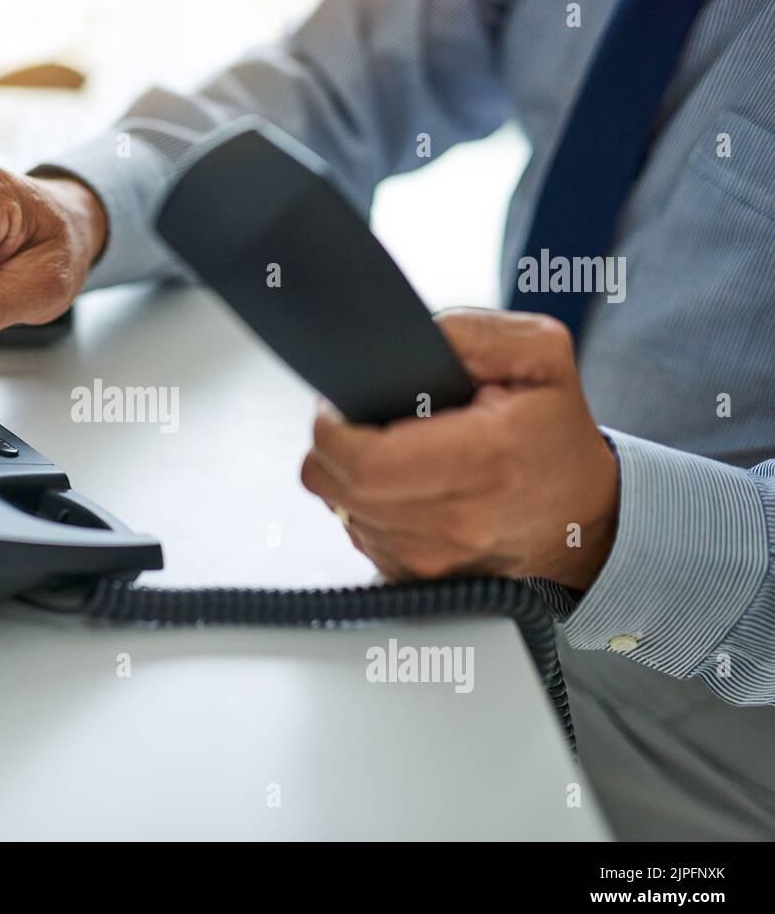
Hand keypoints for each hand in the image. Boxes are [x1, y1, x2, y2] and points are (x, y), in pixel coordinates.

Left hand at [300, 309, 618, 589]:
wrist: (584, 519)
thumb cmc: (557, 434)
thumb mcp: (541, 355)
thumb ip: (470, 334)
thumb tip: (412, 342)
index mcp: (487, 459)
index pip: (366, 462)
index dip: (333, 431)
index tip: (337, 408)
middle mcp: (458, 521)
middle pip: (340, 488)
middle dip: (330, 448)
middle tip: (352, 422)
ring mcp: (436, 560)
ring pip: (342, 513)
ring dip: (346, 479)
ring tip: (388, 452)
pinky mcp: (418, 578)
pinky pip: (358, 536)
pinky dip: (363, 508)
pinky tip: (398, 487)